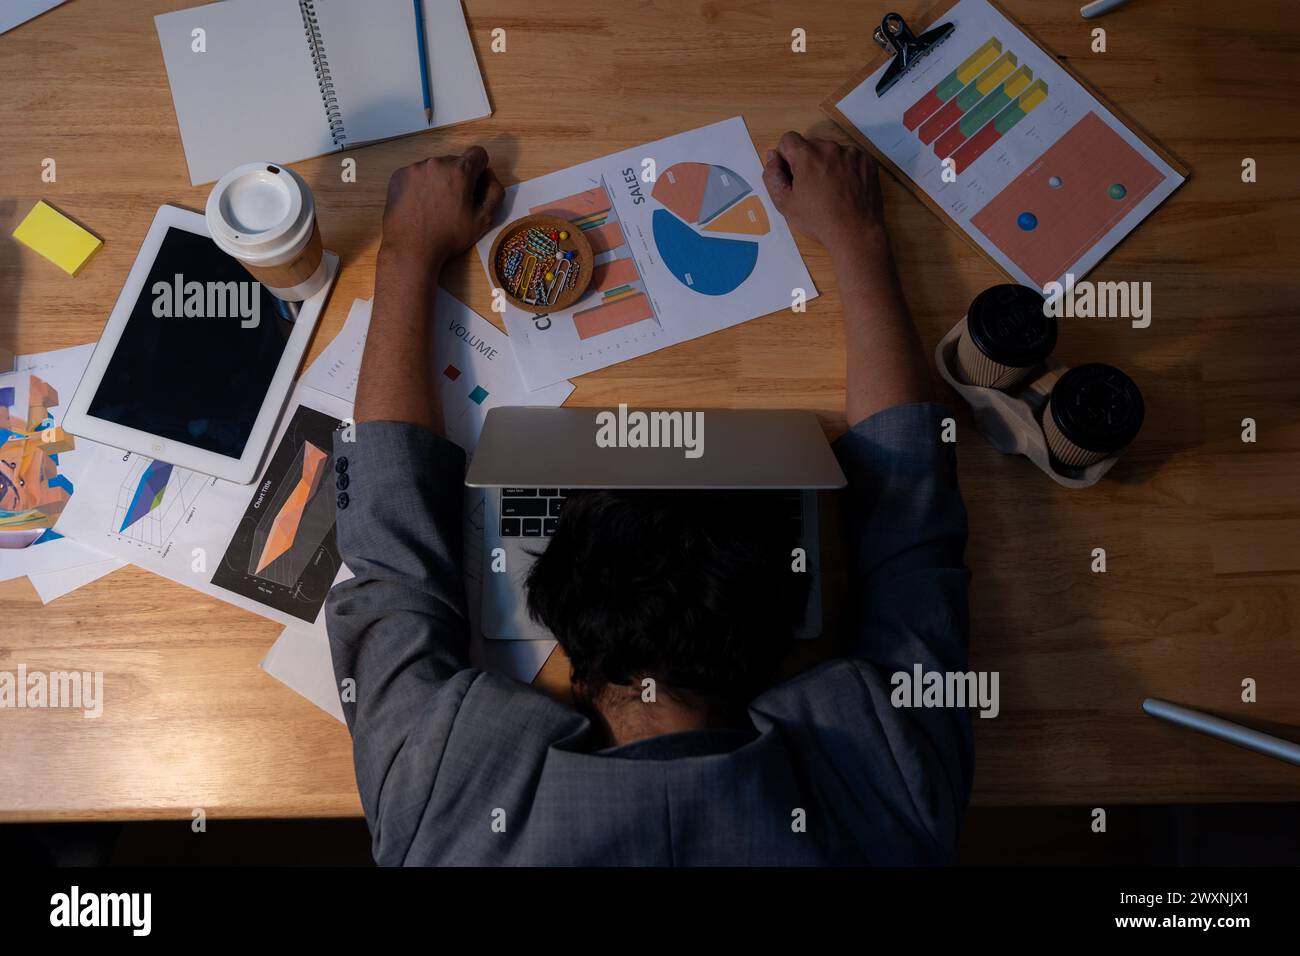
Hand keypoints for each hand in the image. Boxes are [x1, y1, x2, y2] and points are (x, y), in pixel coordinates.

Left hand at [379, 146, 504, 264]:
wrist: (411, 248)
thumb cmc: (449, 236)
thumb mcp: (483, 220)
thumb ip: (494, 192)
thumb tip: (488, 175)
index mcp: (460, 170)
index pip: (478, 153)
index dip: (479, 169)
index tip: (473, 186)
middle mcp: (437, 162)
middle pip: (454, 162)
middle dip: (457, 177)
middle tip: (452, 203)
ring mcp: (415, 167)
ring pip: (434, 168)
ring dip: (438, 181)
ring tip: (433, 206)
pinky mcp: (399, 175)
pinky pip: (416, 174)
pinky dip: (420, 185)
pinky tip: (419, 204)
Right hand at [763, 132, 885, 252]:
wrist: (855, 232)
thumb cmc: (818, 220)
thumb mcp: (784, 203)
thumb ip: (772, 176)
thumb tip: (772, 156)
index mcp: (807, 155)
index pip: (788, 139)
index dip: (786, 157)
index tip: (793, 176)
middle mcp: (830, 147)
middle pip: (811, 145)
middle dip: (807, 161)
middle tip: (812, 187)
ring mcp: (851, 153)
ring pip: (831, 151)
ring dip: (827, 164)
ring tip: (831, 190)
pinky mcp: (867, 161)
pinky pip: (850, 158)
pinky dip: (845, 168)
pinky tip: (846, 188)